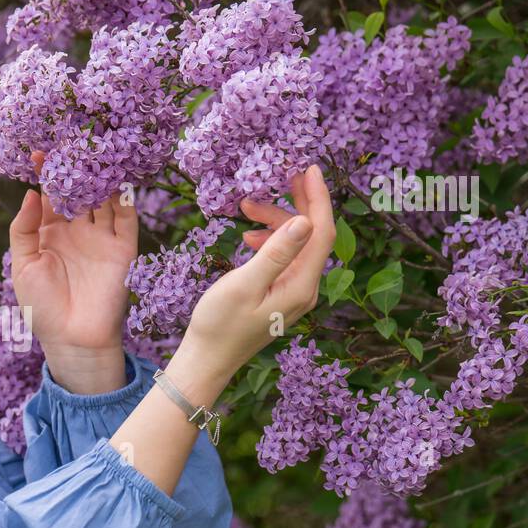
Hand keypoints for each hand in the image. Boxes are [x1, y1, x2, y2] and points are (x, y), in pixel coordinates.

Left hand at [8, 151, 137, 355]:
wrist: (73, 339)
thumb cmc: (41, 307)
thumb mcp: (23, 265)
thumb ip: (23, 228)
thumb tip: (30, 192)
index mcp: (50, 232)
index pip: (50, 194)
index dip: (46, 173)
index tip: (38, 152)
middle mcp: (77, 230)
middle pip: (79, 189)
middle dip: (76, 165)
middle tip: (71, 140)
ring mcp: (101, 237)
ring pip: (103, 196)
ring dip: (100, 175)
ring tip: (94, 148)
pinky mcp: (123, 247)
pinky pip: (126, 216)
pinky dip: (125, 195)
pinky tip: (118, 175)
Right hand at [177, 165, 336, 378]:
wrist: (206, 360)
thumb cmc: (219, 325)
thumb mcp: (244, 284)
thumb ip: (276, 252)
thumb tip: (305, 220)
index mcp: (301, 285)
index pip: (321, 232)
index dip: (318, 197)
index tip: (308, 168)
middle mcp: (304, 288)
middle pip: (311, 235)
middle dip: (294, 204)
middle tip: (276, 178)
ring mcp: (293, 292)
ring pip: (295, 244)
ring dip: (274, 222)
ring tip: (245, 208)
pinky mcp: (279, 294)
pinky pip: (283, 258)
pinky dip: (269, 240)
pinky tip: (248, 238)